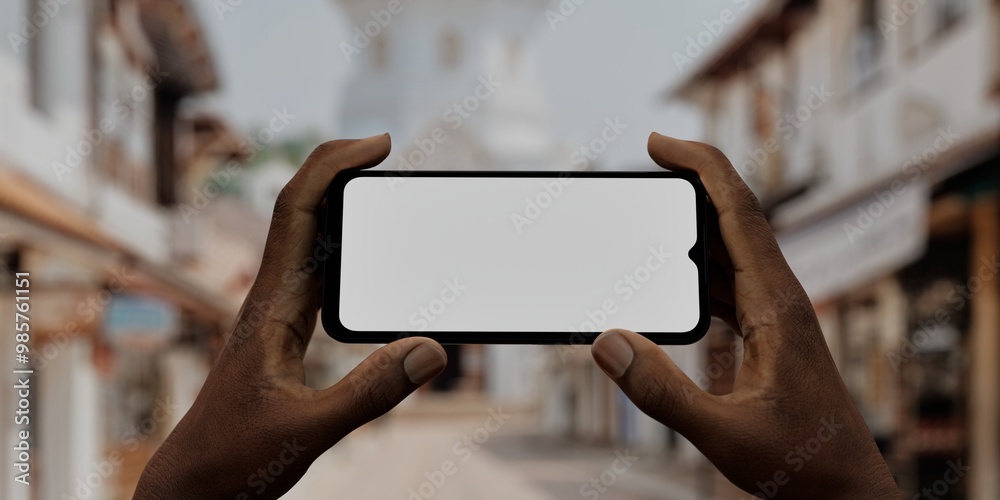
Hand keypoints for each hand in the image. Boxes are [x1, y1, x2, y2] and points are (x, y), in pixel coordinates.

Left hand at [134, 135, 447, 499]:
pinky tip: (370, 261)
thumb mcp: (309, 430)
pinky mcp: (284, 335)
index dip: (333, 164)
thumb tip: (432, 349)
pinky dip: (345, 252)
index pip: (296, 210)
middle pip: (302, 212)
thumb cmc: (233, 460)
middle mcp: (270, 298)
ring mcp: (276, 315)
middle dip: (341, 172)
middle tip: (388, 158)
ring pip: (309, 241)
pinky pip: (317, 276)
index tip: (377, 144)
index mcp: (269, 306)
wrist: (193, 488)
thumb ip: (371, 392)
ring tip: (386, 196)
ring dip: (343, 209)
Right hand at [590, 133, 900, 498]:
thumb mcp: (722, 433)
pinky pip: (728, 281)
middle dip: (690, 183)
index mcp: (777, 304)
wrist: (844, 491)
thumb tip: (605, 341)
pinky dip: (696, 266)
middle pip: (734, 218)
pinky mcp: (768, 333)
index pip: (739, 211)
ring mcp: (775, 314)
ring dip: (691, 226)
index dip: (700, 166)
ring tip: (647, 216)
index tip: (658, 142)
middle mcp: (779, 297)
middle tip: (645, 168)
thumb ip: (660, 391)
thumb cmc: (800, 465)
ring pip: (731, 248)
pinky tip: (671, 276)